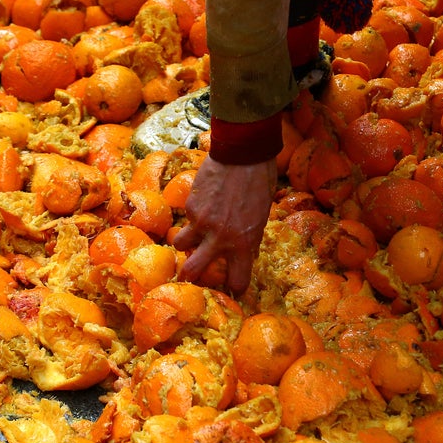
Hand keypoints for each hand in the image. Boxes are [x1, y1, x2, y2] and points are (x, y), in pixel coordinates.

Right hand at [173, 156, 276, 292]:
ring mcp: (201, 222)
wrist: (242, 154)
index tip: (232, 288)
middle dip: (189, 277)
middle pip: (193, 271)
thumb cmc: (259, 183)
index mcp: (243, 244)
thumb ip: (248, 237)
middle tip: (189, 277)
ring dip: (185, 243)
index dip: (234, 286)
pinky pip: (187, 218)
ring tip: (191, 236)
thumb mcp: (261, 216)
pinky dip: (192, 215)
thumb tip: (242, 250)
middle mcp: (219, 238)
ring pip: (181, 244)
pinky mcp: (190, 206)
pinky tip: (203, 201)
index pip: (237, 279)